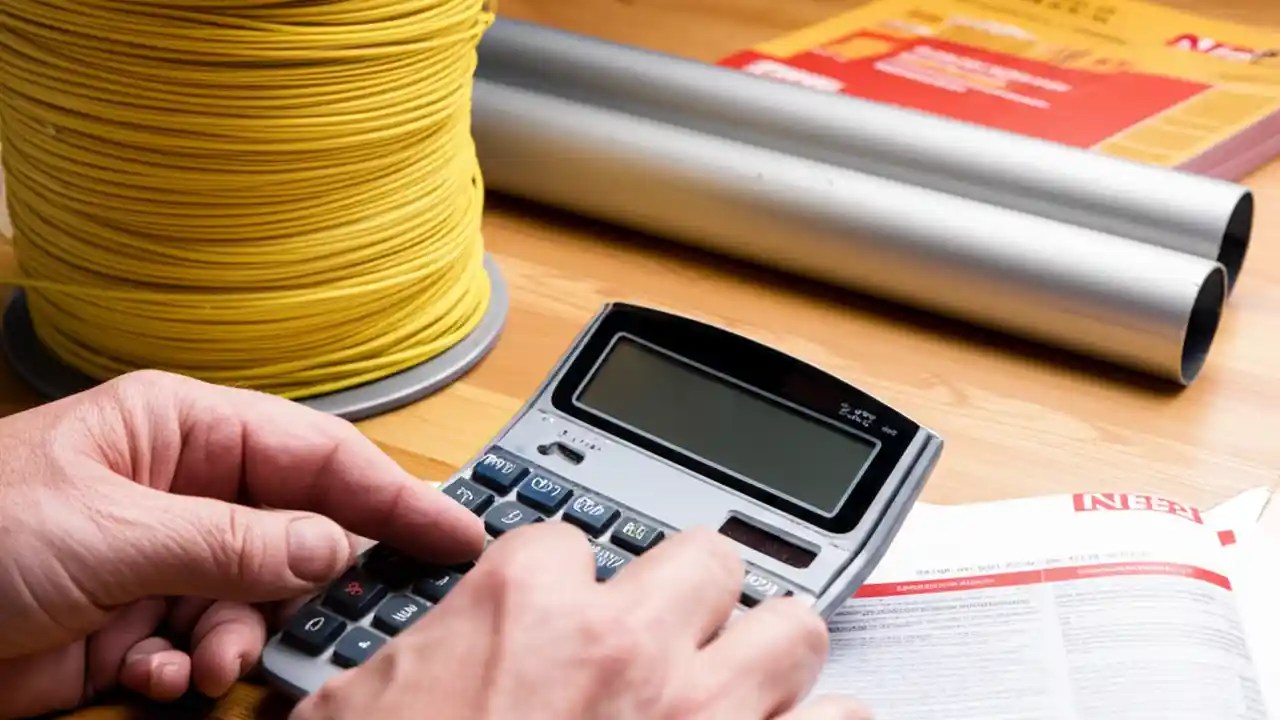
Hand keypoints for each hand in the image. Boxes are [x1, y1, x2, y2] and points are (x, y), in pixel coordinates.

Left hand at [0, 370, 485, 718]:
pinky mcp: (139, 625)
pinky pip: (205, 647)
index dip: (390, 494)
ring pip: (258, 603)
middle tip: (346, 622)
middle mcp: (183, 490)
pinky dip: (187, 673)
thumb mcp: (111, 531)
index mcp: (181, 430)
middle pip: (297, 532)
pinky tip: (148, 677)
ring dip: (238, 642)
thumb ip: (235, 543)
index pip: (316, 453)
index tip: (451, 534)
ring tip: (201, 665)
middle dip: (310, 586)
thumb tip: (333, 549)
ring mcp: (164, 560)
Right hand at [290, 522, 872, 719]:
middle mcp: (624, 644)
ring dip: (769, 654)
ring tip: (742, 681)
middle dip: (688, 595)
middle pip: (704, 559)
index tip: (559, 619)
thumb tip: (416, 660)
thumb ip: (403, 665)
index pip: (566, 542)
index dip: (560, 587)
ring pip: (792, 629)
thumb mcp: (353, 716)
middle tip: (668, 635)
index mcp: (523, 609)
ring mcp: (701, 713)